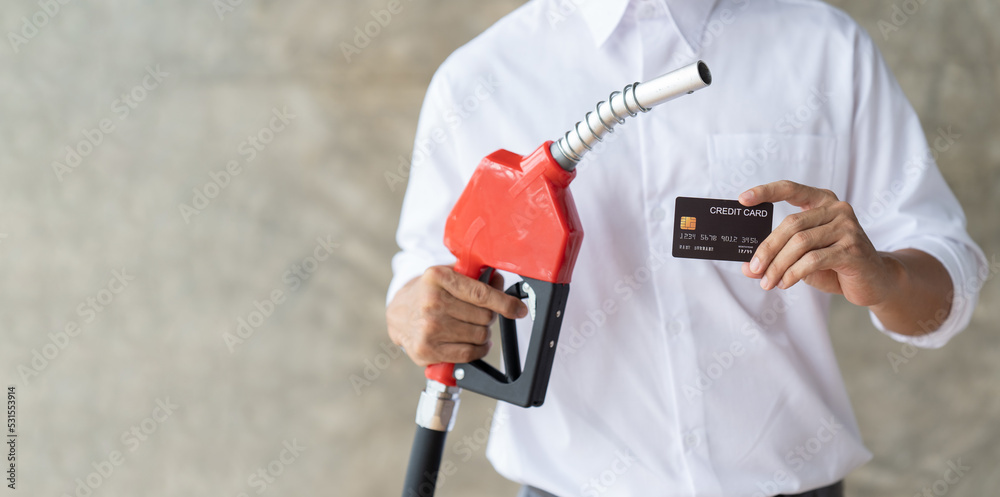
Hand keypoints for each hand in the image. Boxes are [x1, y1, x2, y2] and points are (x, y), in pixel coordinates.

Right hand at [386, 265, 527, 366]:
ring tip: (469, 327)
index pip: (481, 294)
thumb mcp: (447, 276)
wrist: (398, 314)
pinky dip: (477, 349)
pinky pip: (469, 354)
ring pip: (479, 336)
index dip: (505, 303)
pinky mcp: (427, 350)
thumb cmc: (427, 293)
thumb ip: (473, 277)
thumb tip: (499, 280)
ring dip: (482, 333)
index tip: (519, 310)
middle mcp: (432, 303)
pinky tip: (470, 341)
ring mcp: (429, 329)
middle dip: (488, 316)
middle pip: (484, 316)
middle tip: (477, 314)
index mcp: (437, 278)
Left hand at [739, 180, 896, 306]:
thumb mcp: (803, 258)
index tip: (743, 199)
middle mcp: (837, 210)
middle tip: (754, 268)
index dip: (766, 192)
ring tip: (767, 282)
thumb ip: (777, 258)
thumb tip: (748, 268)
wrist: (876, 281)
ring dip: (778, 266)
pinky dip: (794, 273)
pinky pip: (814, 259)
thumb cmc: (836, 265)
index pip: (791, 189)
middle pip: (791, 224)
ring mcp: (848, 228)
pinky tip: (785, 283)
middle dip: (768, 249)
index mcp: (823, 202)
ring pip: (800, 243)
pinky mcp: (853, 250)